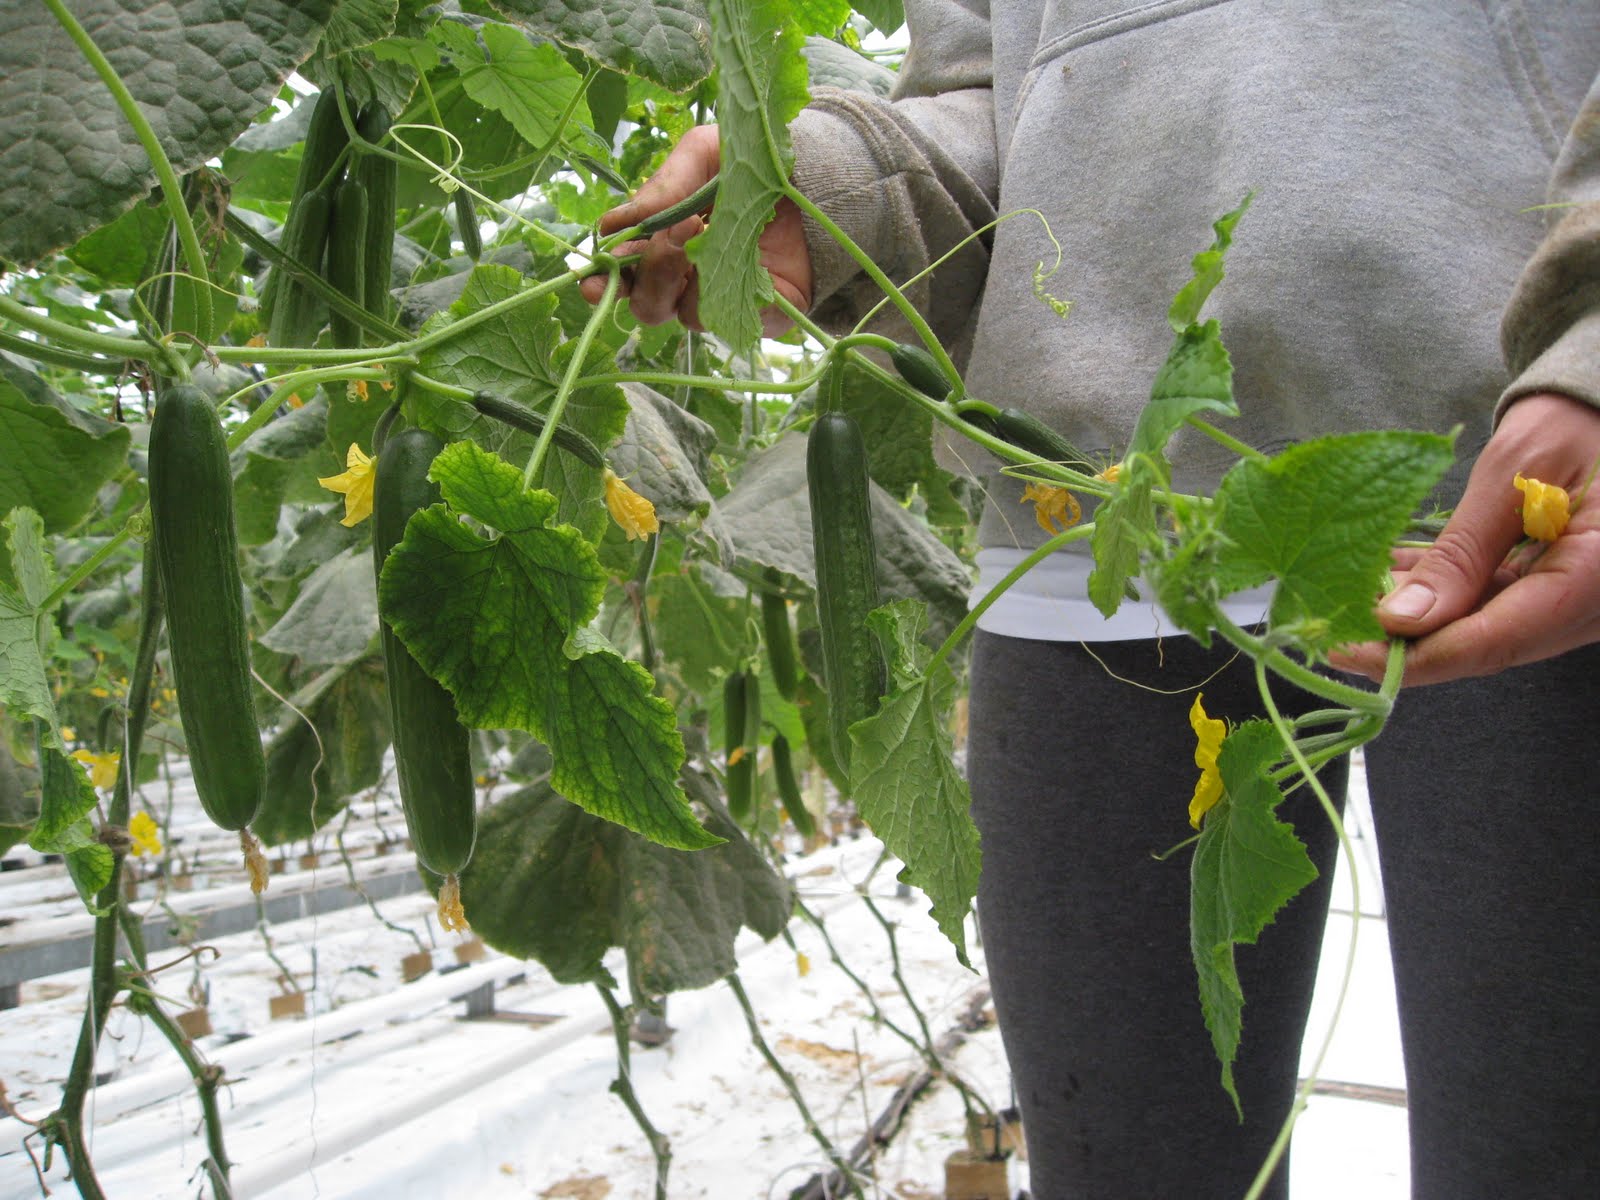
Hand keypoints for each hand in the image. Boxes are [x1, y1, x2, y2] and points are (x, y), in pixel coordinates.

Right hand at [578, 125, 813, 336]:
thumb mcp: (702, 154)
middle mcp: (686, 278)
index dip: (602, 280)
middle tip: (672, 234)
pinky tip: (734, 258)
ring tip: (702, 233)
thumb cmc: (752, 163)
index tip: (593, 276)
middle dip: (648, 274)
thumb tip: (618, 224)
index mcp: (662, 243)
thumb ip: (662, 185)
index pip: (622, 274)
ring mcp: (720, 298)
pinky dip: (717, 291)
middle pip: (645, 304)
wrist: (815, 173)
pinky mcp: (754, 314)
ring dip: (681, 276)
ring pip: (678, 314)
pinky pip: (722, 320)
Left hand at [1333, 392, 1599, 684]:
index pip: (1493, 642)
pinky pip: (1495, 608)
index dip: (1414, 657)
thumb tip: (1402, 620)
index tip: (1346, 652)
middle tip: (1334, 629)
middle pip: (1486, 647)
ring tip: (1351, 599)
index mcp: (1597, 578)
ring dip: (1417, 619)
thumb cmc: (1574, 426)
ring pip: (1484, 632)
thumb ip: (1463, 554)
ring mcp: (1578, 605)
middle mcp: (1595, 607)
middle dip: (1405, 642)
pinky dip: (1443, 597)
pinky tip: (1390, 582)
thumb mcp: (1513, 476)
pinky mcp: (1559, 593)